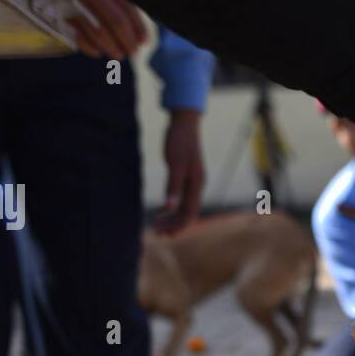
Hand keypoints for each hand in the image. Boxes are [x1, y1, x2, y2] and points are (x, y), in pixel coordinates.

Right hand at [0, 0, 146, 59]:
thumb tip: (135, 25)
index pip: (125, 6)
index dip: (137, 27)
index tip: (143, 42)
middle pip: (115, 21)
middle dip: (127, 41)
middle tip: (132, 52)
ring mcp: (67, 2)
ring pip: (98, 32)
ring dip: (111, 47)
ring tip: (117, 54)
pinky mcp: (52, 15)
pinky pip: (77, 37)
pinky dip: (90, 47)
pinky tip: (96, 51)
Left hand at [156, 109, 203, 234]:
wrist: (184, 122)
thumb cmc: (179, 141)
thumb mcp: (174, 164)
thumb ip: (172, 186)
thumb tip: (169, 208)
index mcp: (196, 184)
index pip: (190, 213)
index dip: (178, 226)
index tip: (163, 233)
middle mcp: (197, 185)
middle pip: (188, 213)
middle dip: (174, 225)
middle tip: (157, 232)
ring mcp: (193, 181)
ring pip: (185, 207)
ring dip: (173, 218)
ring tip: (158, 225)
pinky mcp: (186, 176)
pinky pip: (181, 198)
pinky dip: (172, 207)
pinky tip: (161, 210)